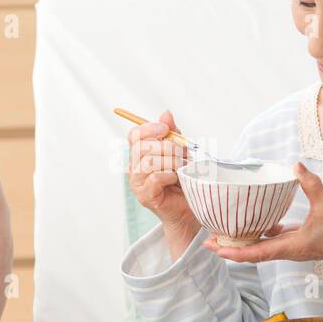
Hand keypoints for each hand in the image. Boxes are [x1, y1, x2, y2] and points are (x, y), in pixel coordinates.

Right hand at [128, 110, 196, 231]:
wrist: (188, 208)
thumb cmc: (183, 179)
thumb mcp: (180, 151)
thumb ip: (172, 134)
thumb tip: (166, 113)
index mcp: (140, 154)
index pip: (134, 135)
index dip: (148, 129)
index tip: (165, 130)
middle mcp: (134, 167)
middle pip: (140, 147)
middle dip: (165, 146)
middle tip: (180, 152)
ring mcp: (137, 183)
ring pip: (148, 162)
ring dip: (170, 161)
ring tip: (181, 166)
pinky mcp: (144, 196)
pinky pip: (155, 178)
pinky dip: (169, 175)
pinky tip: (176, 178)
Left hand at [203, 161, 322, 275]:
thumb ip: (310, 184)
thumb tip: (295, 165)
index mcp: (290, 247)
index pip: (256, 254)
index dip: (234, 252)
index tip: (216, 248)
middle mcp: (287, 250)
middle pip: (251, 253)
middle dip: (230, 248)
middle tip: (208, 240)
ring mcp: (291, 247)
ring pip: (260, 247)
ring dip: (242, 242)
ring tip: (222, 231)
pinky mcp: (297, 241)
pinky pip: (272, 239)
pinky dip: (259, 233)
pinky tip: (252, 220)